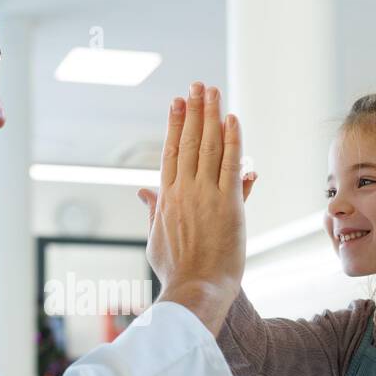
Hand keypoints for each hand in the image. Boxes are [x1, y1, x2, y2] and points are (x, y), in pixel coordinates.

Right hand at [134, 82, 247, 333]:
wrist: (195, 290)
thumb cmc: (176, 272)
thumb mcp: (156, 239)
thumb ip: (153, 211)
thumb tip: (143, 192)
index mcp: (165, 198)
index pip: (170, 152)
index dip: (175, 124)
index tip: (178, 102)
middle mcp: (183, 191)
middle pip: (190, 141)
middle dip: (194, 110)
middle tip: (198, 85)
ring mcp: (206, 195)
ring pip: (210, 146)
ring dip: (212, 114)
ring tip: (214, 91)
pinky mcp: (228, 204)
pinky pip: (232, 163)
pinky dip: (233, 139)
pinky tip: (233, 119)